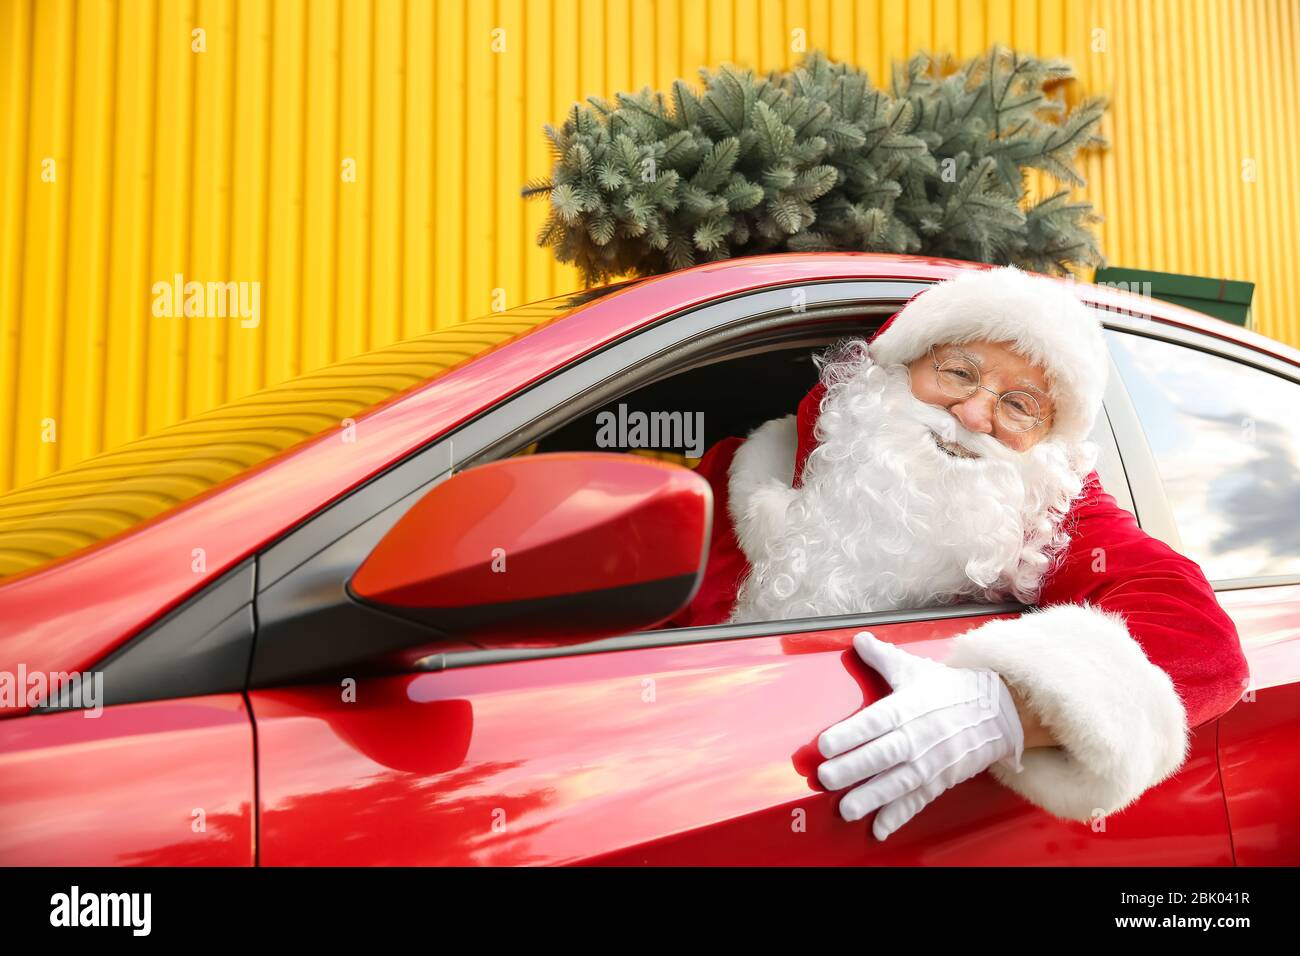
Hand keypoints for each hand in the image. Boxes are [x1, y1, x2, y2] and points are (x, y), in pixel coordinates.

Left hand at [817, 631, 1024, 840]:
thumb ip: (881, 656)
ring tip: (847, 809)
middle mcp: (916, 737)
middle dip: (852, 768)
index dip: (849, 733)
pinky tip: (880, 828)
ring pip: (896, 783)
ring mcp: (928, 762)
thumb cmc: (950, 690)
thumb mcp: (914, 669)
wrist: (996, 711)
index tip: (824, 744)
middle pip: (880, 755)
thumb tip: (857, 639)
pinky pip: (916, 801)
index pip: (874, 721)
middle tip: (826, 778)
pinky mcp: (938, 780)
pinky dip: (898, 816)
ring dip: (870, 797)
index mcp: (906, 707)